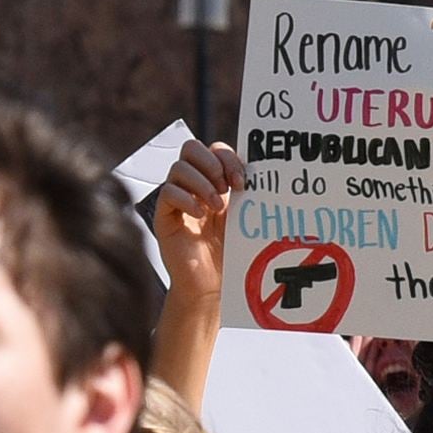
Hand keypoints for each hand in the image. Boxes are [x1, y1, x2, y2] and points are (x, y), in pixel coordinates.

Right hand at [151, 142, 245, 301]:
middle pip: (191, 148)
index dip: (228, 158)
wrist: (213, 283)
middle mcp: (194, 186)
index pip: (215, 150)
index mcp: (215, 181)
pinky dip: (186, 199)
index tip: (243, 181)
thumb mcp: (245, 216)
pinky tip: (200, 215)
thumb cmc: (232, 251)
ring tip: (216, 207)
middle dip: (211, 163)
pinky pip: (167, 193)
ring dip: (202, 183)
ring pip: (178, 168)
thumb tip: (268, 170)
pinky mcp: (164, 217)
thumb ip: (249, 193)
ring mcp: (177, 200)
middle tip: (226, 188)